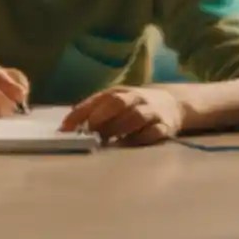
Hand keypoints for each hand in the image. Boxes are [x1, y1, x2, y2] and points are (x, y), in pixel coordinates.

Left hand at [61, 87, 185, 145]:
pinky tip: (125, 147)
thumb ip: (92, 112)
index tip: (65, 129)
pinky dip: (139, 140)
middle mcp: (135, 99)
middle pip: (118, 103)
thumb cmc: (132, 107)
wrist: (172, 103)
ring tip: (104, 143)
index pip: (97, 100)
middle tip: (87, 133)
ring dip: (118, 129)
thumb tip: (66, 129)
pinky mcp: (165, 127)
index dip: (80, 114)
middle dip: (101, 117)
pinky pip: (154, 132)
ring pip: (135, 117)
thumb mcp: (113, 103)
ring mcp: (151, 112)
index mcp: (119, 92)